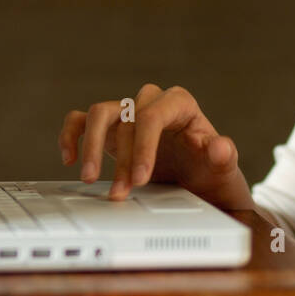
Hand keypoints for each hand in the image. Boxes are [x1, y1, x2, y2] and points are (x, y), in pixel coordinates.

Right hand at [59, 83, 252, 207]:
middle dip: (122, 160)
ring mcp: (128, 114)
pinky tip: (70, 158)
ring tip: (90, 178)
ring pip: (99, 115)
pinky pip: (81, 121)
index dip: (143, 145)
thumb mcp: (223, 171)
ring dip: (93, 148)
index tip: (140, 177)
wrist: (200, 186)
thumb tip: (218, 145)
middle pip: (126, 120)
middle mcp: (152, 103)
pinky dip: (71, 136)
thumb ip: (224, 157)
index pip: (154, 115)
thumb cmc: (211, 174)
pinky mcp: (110, 129)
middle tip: (121, 192)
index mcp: (181, 104)